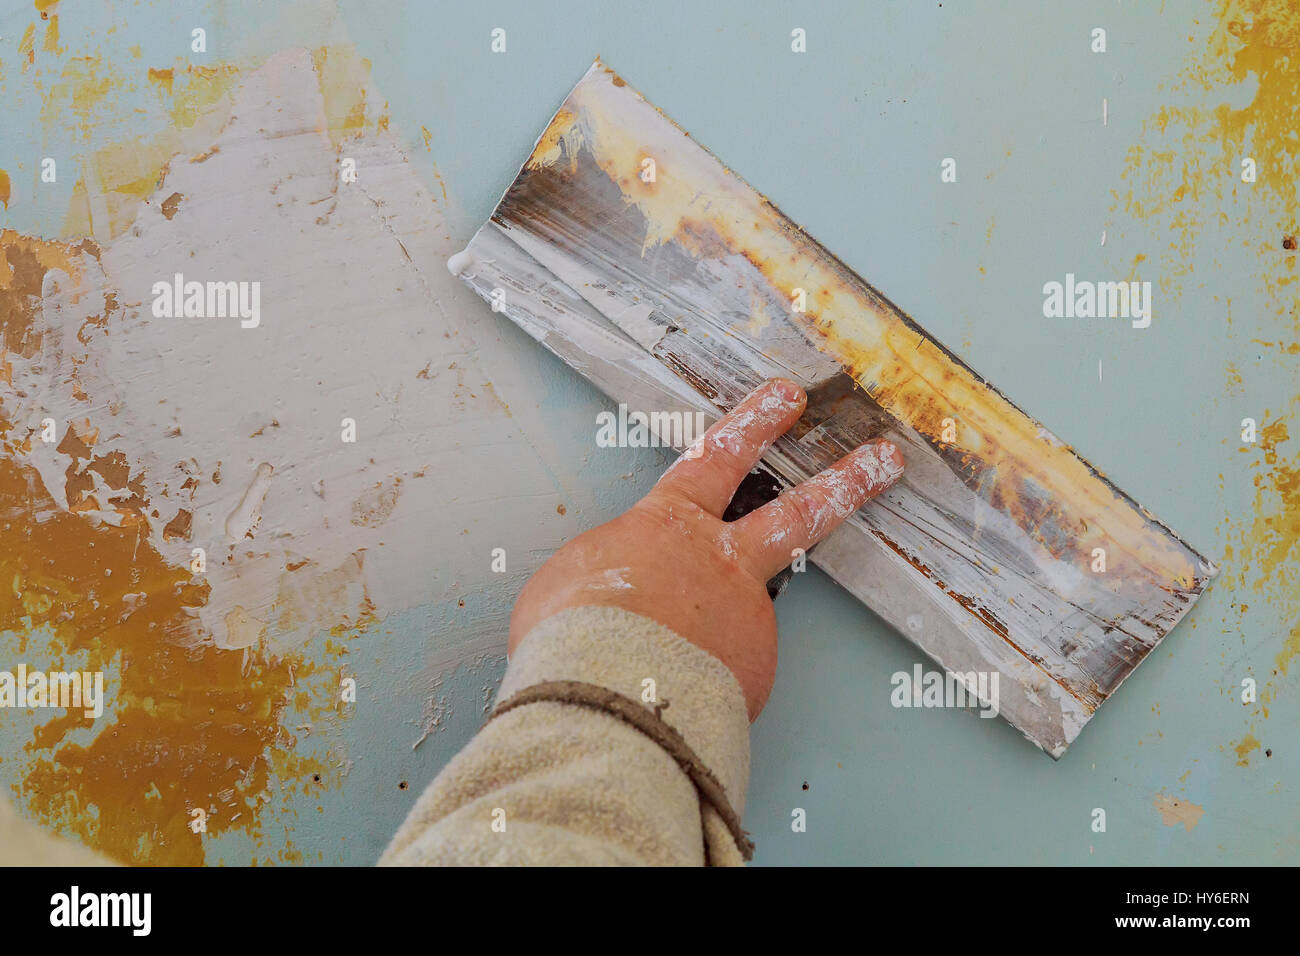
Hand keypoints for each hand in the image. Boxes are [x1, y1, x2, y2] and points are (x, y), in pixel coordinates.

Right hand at [509, 379, 904, 719]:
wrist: (608, 698)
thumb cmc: (574, 632)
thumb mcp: (571, 580)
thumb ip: (610, 572)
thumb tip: (619, 592)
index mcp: (670, 525)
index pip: (719, 457)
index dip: (754, 422)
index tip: (787, 397)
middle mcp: (722, 563)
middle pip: (799, 511)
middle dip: (846, 480)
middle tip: (883, 456)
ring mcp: (747, 616)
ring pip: (759, 607)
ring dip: (736, 628)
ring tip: (680, 660)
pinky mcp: (755, 672)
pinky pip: (727, 675)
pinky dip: (701, 686)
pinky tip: (667, 700)